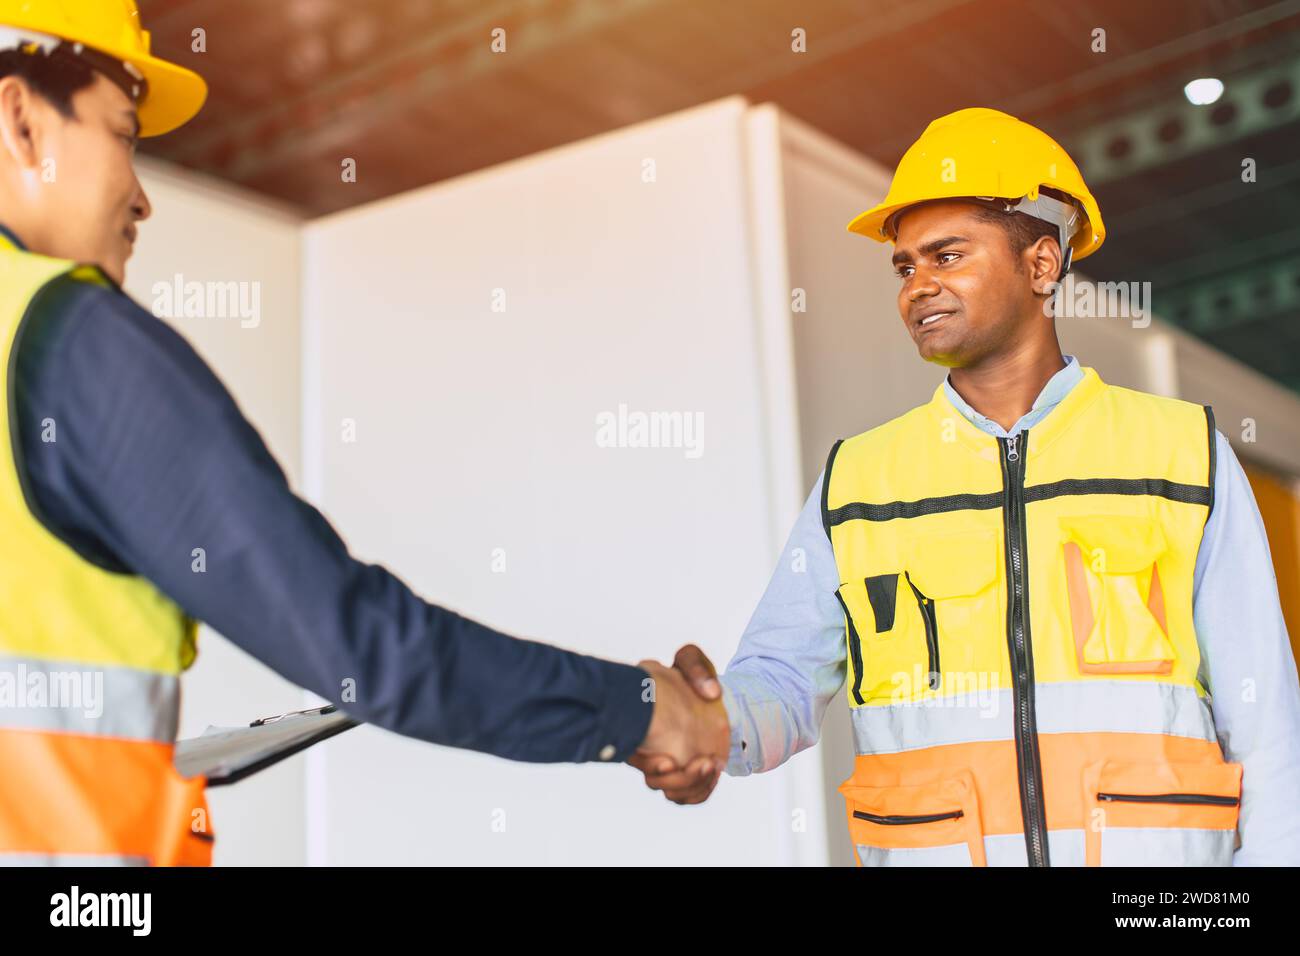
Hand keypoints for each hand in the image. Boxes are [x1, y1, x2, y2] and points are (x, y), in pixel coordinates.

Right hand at [629, 644, 727, 804]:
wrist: (703, 692)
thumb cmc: (688, 677)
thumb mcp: (689, 659)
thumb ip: (694, 665)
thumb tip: (712, 693)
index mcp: (640, 725)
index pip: (633, 754)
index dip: (647, 764)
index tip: (668, 762)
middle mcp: (647, 749)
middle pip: (654, 779)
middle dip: (676, 780)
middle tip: (704, 762)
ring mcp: (665, 764)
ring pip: (670, 791)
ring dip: (692, 785)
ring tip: (712, 764)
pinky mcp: (684, 773)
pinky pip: (687, 795)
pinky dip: (699, 791)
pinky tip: (713, 772)